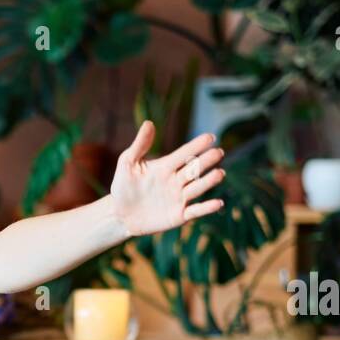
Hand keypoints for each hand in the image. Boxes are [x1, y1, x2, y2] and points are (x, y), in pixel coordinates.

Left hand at [106, 121, 225, 238]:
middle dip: (206, 161)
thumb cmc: (123, 186)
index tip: (210, 137)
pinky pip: (195, 211)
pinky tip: (218, 203)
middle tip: (218, 153)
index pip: (184, 154)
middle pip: (194, 169)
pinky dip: (207, 208)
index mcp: (166, 166)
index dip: (196, 146)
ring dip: (209, 181)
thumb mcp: (127, 164)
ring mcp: (179, 198)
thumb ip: (139, 145)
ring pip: (197, 188)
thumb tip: (149, 123)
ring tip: (220, 174)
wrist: (119, 214)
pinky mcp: (179, 215)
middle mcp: (176, 181)